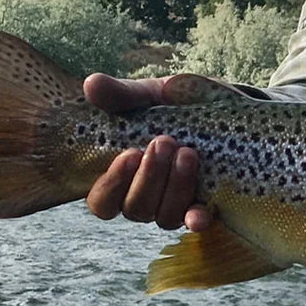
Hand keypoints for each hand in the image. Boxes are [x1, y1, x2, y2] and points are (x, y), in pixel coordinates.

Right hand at [83, 73, 211, 231]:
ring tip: (188, 153)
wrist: (213, 107)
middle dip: (150, 177)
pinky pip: (195, 221)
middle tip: (165, 141)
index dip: (112, 184)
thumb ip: (120, 94)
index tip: (130, 153)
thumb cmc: (169, 105)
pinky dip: (196, 219)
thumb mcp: (147, 95)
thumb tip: (91, 84)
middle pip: (136, 208)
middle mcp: (142, 198)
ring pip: (164, 216)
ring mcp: (172, 204)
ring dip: (175, 188)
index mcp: (120, 177)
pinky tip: (199, 215)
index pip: (102, 201)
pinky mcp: (202, 204)